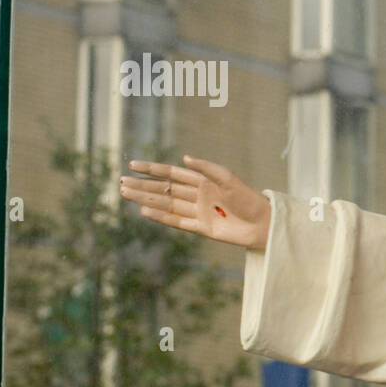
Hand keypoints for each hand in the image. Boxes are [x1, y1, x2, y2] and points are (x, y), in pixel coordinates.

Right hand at [119, 155, 271, 249]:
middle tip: (121, 183)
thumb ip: (207, 169)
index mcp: (203, 181)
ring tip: (126, 194)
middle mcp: (198, 196)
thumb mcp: (229, 179)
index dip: (152, 170)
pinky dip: (162, 217)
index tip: (132, 165)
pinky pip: (178, 221)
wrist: (264, 223)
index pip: (172, 173)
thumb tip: (184, 158)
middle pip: (165, 189)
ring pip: (167, 204)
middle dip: (143, 186)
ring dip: (147, 200)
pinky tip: (146, 211)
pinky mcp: (202, 228)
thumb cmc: (250, 198)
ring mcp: (198, 212)